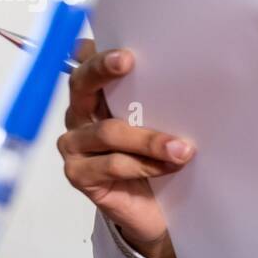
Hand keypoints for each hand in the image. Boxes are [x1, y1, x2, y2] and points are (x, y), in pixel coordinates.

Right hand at [58, 39, 194, 257]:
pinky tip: (167, 168)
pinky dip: (143, 166)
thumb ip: (155, 100)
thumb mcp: (158, 123)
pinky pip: (112, 164)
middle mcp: (79, 115)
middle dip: (103, 71)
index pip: (86, 63)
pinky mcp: (78, 175)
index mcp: (95, 96)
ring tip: (182, 149)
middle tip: (128, 61)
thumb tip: (179, 72)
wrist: (155, 213)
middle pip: (82, 85)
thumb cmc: (157, 160)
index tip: (120, 44)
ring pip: (108, 132)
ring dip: (149, 140)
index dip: (96, 52)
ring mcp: (74, 146)